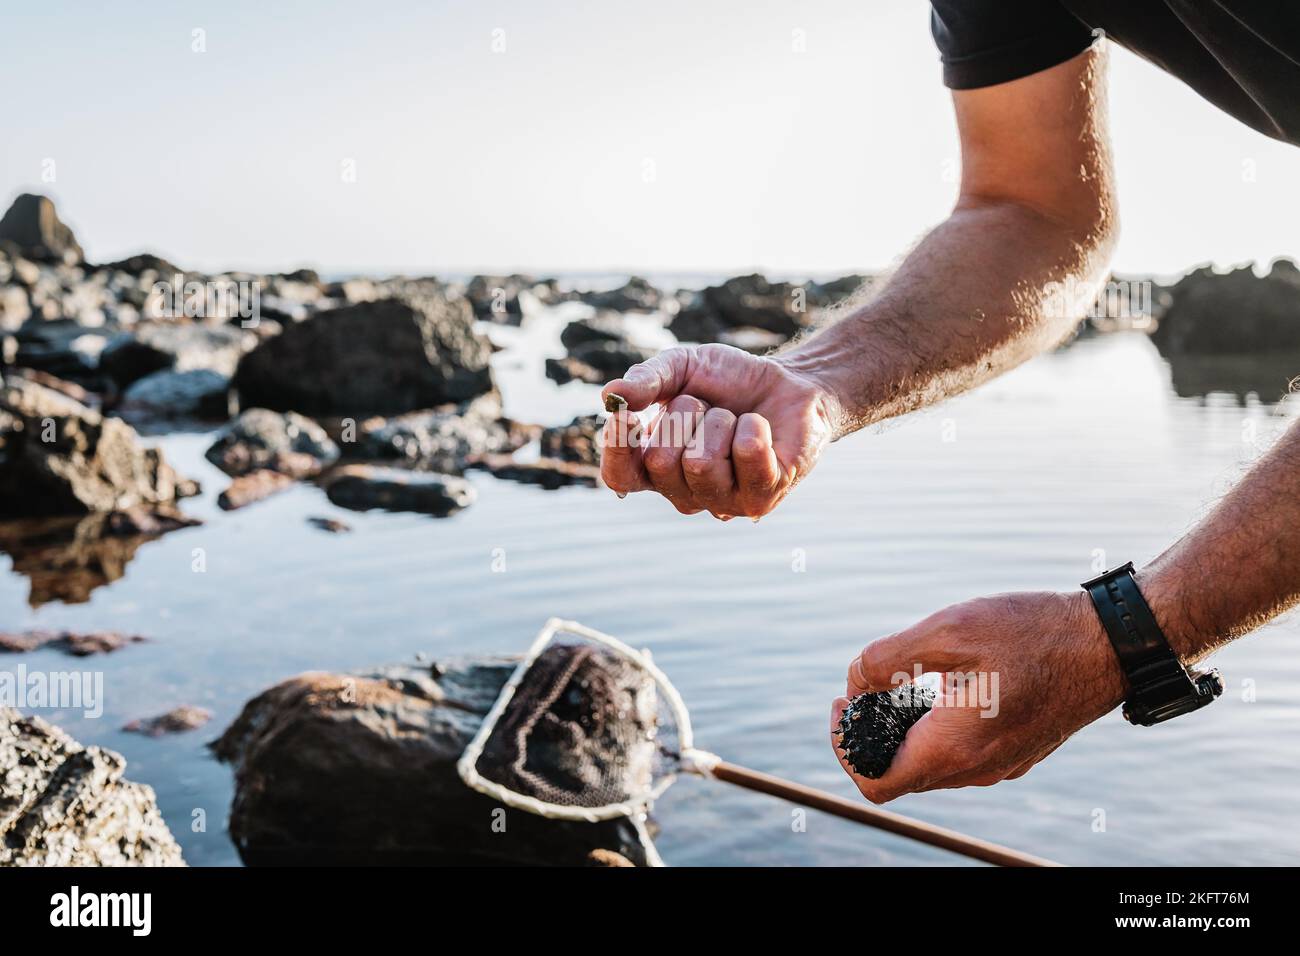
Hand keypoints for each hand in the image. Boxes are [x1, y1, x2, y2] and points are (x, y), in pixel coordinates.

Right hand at [600, 344, 839, 518]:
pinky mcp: (760, 500)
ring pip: (701, 463)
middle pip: (660, 462)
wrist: (788, 383)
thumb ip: (647, 380)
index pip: (619, 476)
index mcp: (654, 467)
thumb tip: (611, 396)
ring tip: (735, 418)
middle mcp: (684, 493)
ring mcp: (722, 502)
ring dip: (720, 422)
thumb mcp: (682, 367)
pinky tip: (760, 427)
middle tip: (709, 406)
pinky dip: (752, 426)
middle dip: (686, 415)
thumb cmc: (728, 381)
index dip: (618, 449)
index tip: (627, 415)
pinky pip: (745, 455)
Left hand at [831, 590, 1126, 802]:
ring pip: (931, 768)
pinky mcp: (1018, 753)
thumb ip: (887, 659)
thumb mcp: (949, 628)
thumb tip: (855, 683)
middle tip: (863, 690)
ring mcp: (1002, 765)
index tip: (845, 704)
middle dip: (871, 736)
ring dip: (903, 734)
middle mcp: (977, 768)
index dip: (846, 748)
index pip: (876, 782)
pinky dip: (935, 733)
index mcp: (954, 746)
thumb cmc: (1034, 631)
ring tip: (901, 684)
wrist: (1114, 643)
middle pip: (900, 776)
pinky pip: (961, 758)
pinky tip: (942, 688)